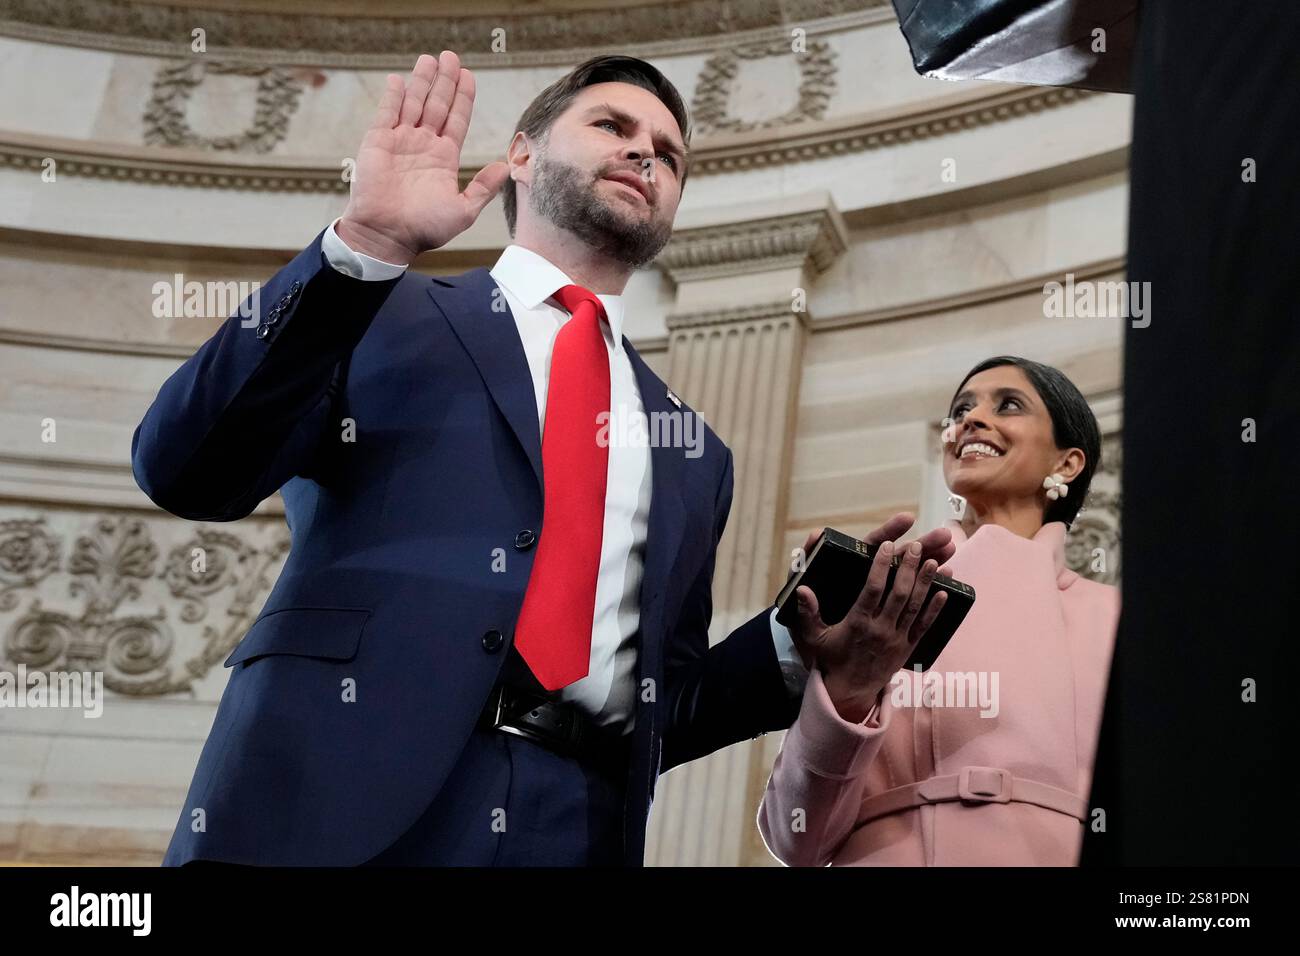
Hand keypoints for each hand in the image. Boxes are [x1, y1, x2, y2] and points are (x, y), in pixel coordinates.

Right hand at [337, 51, 509, 264]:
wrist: (387, 236)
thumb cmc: (424, 229)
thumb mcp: (463, 211)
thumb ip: (483, 188)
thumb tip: (505, 167)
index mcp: (444, 158)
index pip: (456, 119)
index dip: (463, 97)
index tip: (468, 75)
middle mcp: (423, 145)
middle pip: (437, 104)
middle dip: (445, 81)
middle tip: (451, 56)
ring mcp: (400, 141)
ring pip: (414, 103)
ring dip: (422, 81)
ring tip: (430, 59)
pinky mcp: (378, 142)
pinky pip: (386, 113)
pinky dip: (393, 95)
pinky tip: (400, 78)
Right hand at [790, 513, 953, 721]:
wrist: (849, 692)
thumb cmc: (831, 659)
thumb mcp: (814, 637)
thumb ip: (808, 613)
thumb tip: (801, 589)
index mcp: (857, 623)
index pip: (872, 588)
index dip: (881, 565)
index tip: (887, 545)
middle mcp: (879, 630)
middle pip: (899, 594)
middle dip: (909, 568)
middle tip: (917, 545)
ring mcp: (896, 640)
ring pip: (914, 607)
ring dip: (925, 583)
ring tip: (935, 561)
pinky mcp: (907, 648)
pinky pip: (924, 627)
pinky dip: (935, 609)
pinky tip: (945, 592)